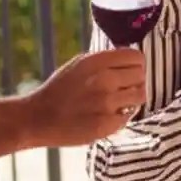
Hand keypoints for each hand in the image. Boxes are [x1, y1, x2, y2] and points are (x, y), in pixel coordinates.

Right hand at [23, 48, 147, 146]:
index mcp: (96, 61)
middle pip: (141, 75)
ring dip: (131, 98)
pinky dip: (121, 116)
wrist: (38, 118)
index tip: (130, 70)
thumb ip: (104, 60)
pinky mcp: (107, 124)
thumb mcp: (79, 64)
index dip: (136, 63)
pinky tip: (107, 115)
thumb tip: (130, 58)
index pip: (136, 57)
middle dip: (135, 80)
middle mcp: (104, 79)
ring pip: (140, 95)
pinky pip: (128, 116)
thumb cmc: (59, 90)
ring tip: (117, 101)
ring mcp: (107, 103)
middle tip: (123, 87)